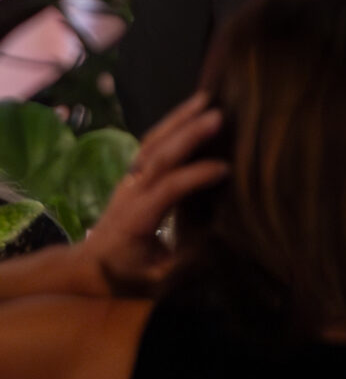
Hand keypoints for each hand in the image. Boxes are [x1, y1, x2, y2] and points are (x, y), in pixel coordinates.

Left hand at [80, 94, 228, 295]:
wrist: (86, 267)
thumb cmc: (124, 276)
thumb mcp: (155, 280)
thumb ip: (184, 263)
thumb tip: (220, 241)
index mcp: (136, 219)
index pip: (166, 189)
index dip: (195, 176)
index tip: (226, 168)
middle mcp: (131, 193)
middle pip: (158, 156)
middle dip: (188, 134)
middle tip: (219, 115)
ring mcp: (129, 180)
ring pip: (152, 142)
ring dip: (178, 119)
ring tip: (206, 98)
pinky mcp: (133, 175)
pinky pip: (151, 143)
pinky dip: (171, 123)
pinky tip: (191, 110)